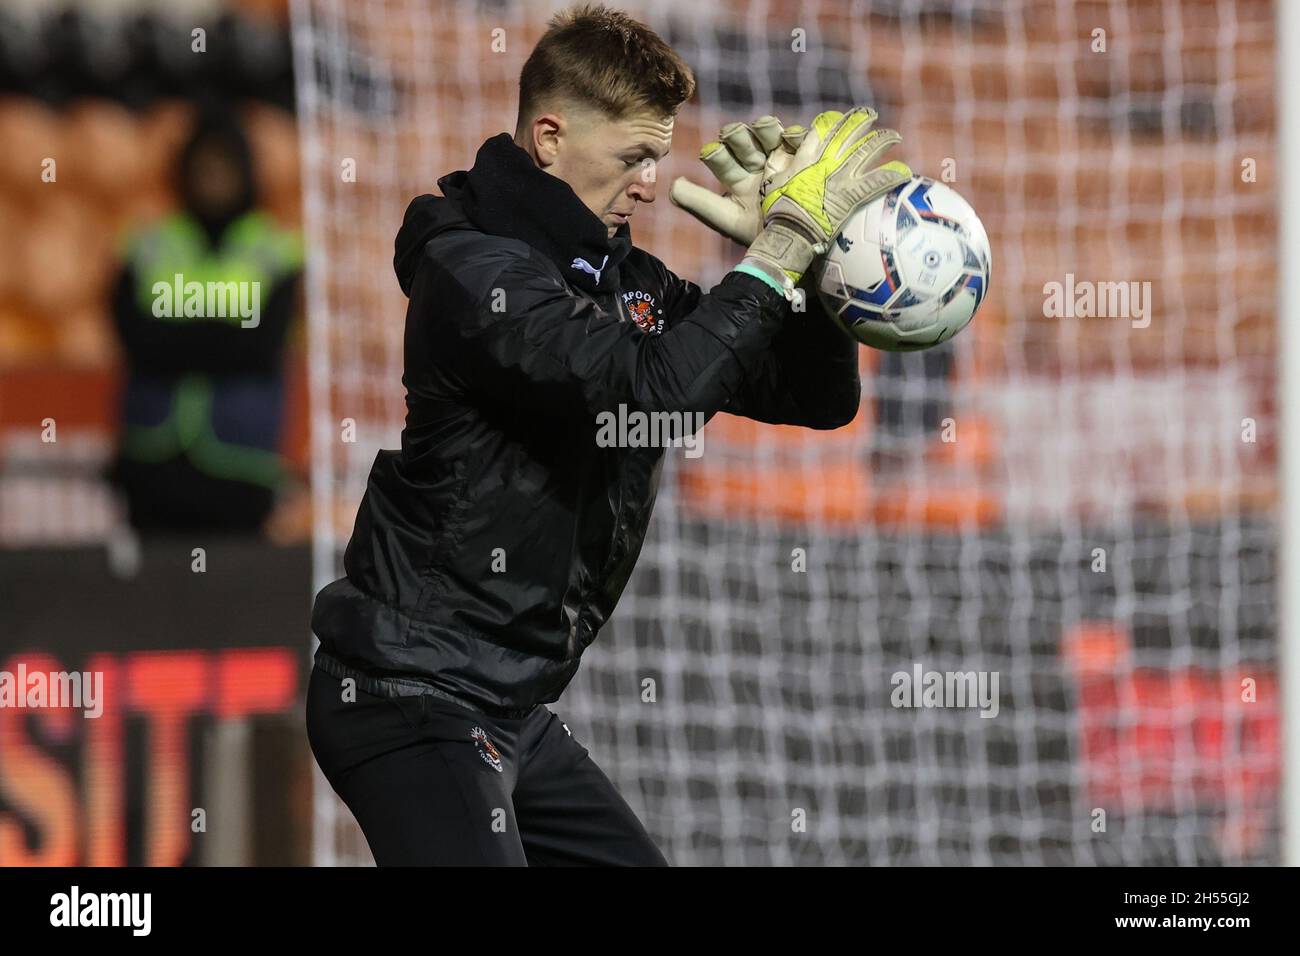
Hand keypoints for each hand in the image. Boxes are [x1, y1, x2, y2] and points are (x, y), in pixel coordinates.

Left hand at [670, 115, 808, 245]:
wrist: (807, 244)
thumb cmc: (765, 235)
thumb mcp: (730, 221)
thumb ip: (700, 203)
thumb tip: (672, 186)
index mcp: (739, 182)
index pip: (723, 161)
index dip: (717, 154)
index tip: (711, 152)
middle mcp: (759, 168)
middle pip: (744, 143)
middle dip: (737, 135)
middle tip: (733, 133)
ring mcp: (783, 160)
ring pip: (769, 134)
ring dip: (764, 128)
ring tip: (765, 127)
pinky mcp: (807, 157)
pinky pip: (800, 139)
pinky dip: (795, 134)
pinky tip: (791, 137)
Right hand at [742, 107, 910, 291]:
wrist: (790, 230)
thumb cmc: (778, 213)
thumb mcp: (772, 187)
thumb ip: (780, 174)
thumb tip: (778, 170)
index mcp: (805, 159)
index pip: (821, 130)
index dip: (831, 121)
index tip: (838, 117)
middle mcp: (825, 162)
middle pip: (847, 132)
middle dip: (860, 121)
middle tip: (871, 114)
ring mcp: (841, 176)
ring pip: (866, 150)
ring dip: (882, 140)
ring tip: (894, 136)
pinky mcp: (852, 194)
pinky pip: (877, 181)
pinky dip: (891, 175)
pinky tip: (905, 172)